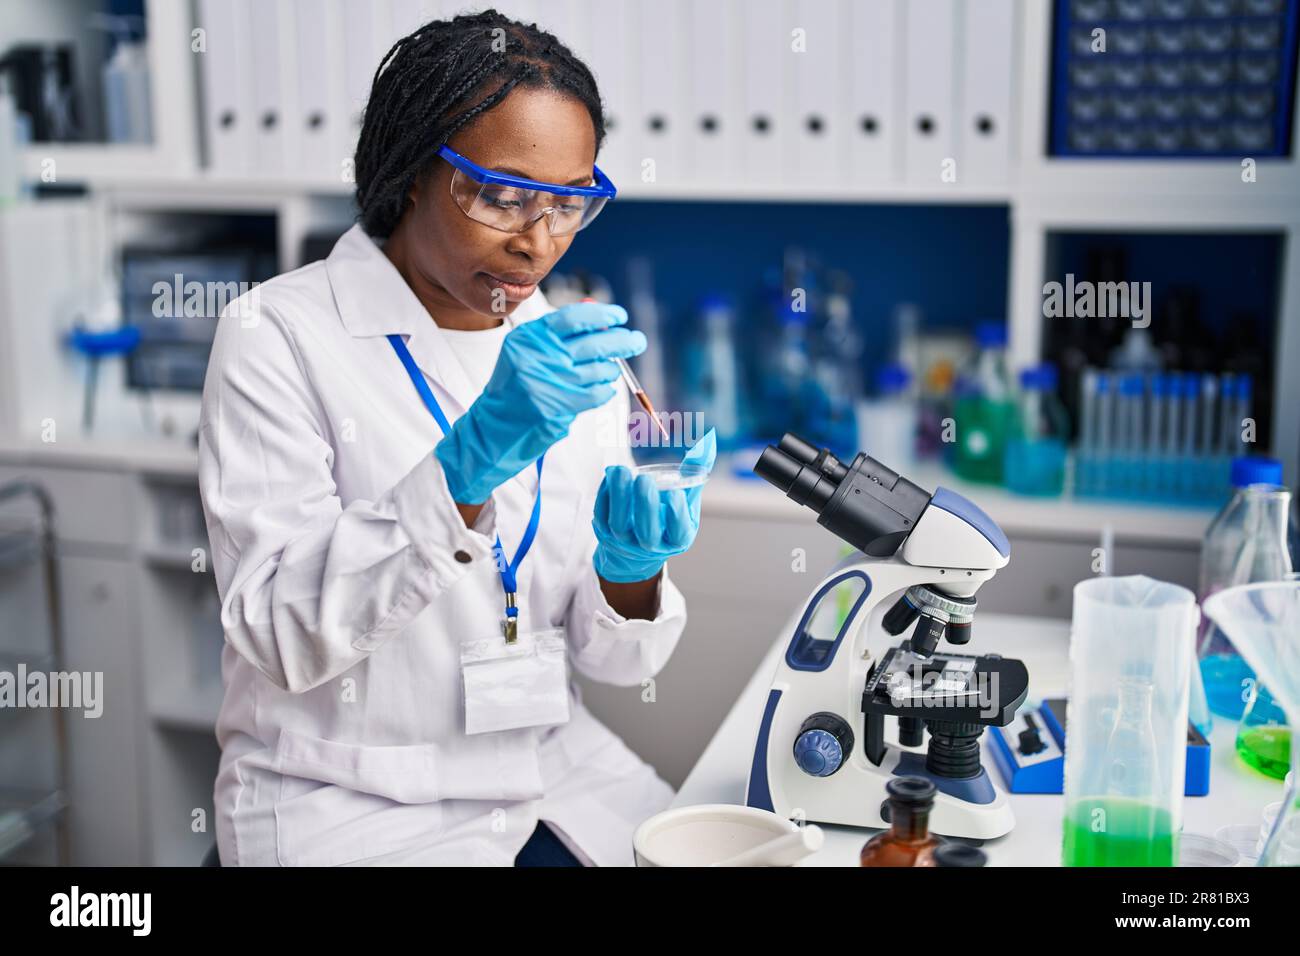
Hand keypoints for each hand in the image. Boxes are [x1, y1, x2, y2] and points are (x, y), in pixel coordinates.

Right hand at [435, 302, 644, 503]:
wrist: (493, 427)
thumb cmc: (516, 388)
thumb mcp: (529, 353)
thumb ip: (560, 335)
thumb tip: (601, 317)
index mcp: (529, 337)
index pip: (573, 317)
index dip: (602, 315)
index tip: (620, 316)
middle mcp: (537, 355)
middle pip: (593, 342)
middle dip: (622, 340)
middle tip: (637, 340)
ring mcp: (547, 382)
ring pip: (598, 370)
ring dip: (610, 370)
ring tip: (609, 371)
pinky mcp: (555, 407)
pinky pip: (596, 394)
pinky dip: (604, 391)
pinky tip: (602, 390)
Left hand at [593, 429, 716, 582]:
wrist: (636, 548)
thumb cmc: (667, 517)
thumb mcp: (686, 499)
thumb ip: (696, 472)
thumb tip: (709, 439)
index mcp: (676, 538)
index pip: (678, 531)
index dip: (677, 514)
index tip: (674, 493)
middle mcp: (651, 544)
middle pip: (647, 531)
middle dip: (645, 505)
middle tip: (644, 480)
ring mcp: (625, 540)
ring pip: (619, 523)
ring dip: (620, 497)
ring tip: (621, 471)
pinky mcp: (605, 532)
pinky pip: (602, 514)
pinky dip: (605, 494)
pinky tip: (611, 475)